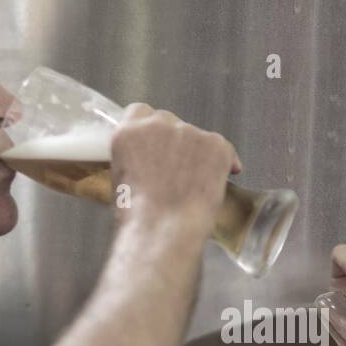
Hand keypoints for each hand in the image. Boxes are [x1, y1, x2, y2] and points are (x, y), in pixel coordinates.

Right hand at [109, 103, 241, 234]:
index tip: (157, 145)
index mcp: (127, 133)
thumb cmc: (139, 220)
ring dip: (197, 154)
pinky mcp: (215, 145)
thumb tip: (152, 164)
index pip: (140, 112)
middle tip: (178, 171)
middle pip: (169, 121)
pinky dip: (225, 163)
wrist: (162, 232)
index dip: (151, 130)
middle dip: (174, 142)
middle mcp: (157, 125)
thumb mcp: (120, 182)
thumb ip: (135, 160)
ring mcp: (188, 132)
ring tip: (194, 186)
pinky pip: (224, 148)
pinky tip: (220, 180)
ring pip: (196, 137)